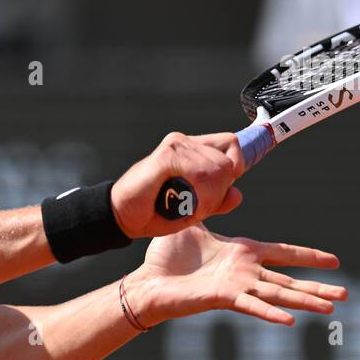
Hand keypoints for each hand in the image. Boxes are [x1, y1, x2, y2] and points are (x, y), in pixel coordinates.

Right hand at [111, 132, 245, 238]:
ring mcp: (174, 146)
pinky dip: (198, 193)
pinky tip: (185, 203)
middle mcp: (184, 142)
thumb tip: (237, 194)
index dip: (234, 168)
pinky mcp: (165, 157)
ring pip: (217, 169)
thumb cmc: (154, 211)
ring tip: (189, 207)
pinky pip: (199, 172)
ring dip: (209, 196)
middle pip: (228, 161)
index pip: (232, 144)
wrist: (122, 216)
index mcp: (191, 149)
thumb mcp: (193, 209)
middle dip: (220, 190)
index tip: (221, 190)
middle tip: (200, 207)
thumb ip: (217, 201)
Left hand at [124, 222, 345, 326]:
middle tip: (346, 295)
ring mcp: (236, 286)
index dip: (308, 256)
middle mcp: (245, 272)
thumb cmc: (168, 257)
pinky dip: (270, 314)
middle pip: (288, 281)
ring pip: (278, 295)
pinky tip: (292, 322)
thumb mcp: (194, 224)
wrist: (148, 279)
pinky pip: (251, 305)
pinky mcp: (223, 297)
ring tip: (331, 308)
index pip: (284, 254)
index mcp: (242, 253)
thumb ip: (209, 209)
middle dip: (318, 287)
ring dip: (305, 301)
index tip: (334, 260)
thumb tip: (217, 189)